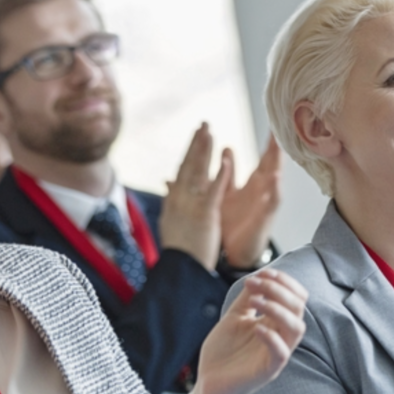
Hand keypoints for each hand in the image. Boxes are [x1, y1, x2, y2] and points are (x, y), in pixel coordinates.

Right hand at [160, 122, 231, 270]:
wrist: (181, 269)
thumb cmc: (179, 250)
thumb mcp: (171, 221)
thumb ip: (171, 200)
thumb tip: (168, 184)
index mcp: (174, 202)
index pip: (181, 172)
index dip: (188, 153)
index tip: (195, 138)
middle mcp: (180, 199)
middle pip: (188, 166)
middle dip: (197, 144)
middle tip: (204, 124)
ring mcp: (192, 205)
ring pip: (198, 172)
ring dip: (205, 151)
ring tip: (211, 132)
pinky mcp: (205, 214)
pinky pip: (214, 190)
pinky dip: (220, 174)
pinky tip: (226, 160)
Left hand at [193, 269, 306, 393]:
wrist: (208, 382)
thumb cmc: (223, 351)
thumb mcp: (234, 317)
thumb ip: (247, 299)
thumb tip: (258, 276)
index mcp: (275, 322)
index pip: (296, 297)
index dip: (285, 281)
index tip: (263, 272)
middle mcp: (280, 336)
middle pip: (299, 308)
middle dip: (278, 289)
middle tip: (254, 284)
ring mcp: (276, 354)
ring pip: (296, 329)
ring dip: (278, 309)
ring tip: (255, 301)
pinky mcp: (268, 371)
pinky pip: (282, 353)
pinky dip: (272, 336)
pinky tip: (256, 326)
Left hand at [221, 134, 281, 267]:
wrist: (229, 256)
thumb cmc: (227, 227)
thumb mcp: (219, 198)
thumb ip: (216, 177)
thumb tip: (202, 161)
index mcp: (247, 187)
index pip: (257, 160)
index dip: (265, 143)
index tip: (271, 123)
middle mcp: (258, 193)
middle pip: (269, 165)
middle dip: (273, 147)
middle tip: (279, 127)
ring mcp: (262, 204)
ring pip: (273, 180)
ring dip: (275, 163)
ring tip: (279, 147)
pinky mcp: (263, 218)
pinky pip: (271, 202)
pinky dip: (273, 190)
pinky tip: (276, 179)